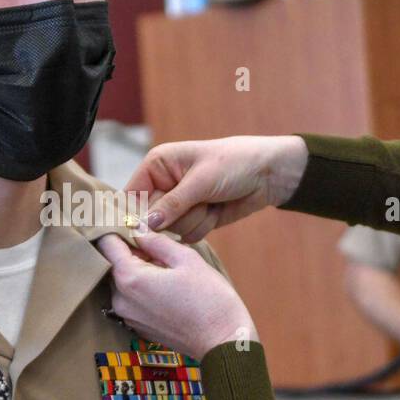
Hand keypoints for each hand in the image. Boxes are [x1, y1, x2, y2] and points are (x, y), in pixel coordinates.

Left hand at [96, 231, 256, 359]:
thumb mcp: (186, 259)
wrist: (223, 342)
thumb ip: (156, 241)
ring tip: (164, 265)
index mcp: (130, 278)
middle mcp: (120, 300)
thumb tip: (137, 227)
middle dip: (129, 250)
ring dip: (136, 269)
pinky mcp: (137, 327)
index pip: (106, 244)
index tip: (128, 220)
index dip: (116, 228)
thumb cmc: (210, 299)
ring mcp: (127, 317)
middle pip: (112, 263)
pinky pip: (131, 300)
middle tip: (154, 241)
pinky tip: (166, 286)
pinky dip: (142, 288)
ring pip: (122, 282)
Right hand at [126, 135, 307, 242]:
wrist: (269, 174)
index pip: (131, 196)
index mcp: (156, 165)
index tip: (149, 226)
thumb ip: (171, 204)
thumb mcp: (201, 180)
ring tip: (211, 202)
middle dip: (175, 216)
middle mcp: (162, 185)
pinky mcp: (193, 219)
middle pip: (149, 219)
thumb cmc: (234, 163)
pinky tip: (216, 210)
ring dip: (193, 221)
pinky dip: (203, 226)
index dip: (135, 214)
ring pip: (170, 230)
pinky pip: (187, 235)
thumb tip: (145, 226)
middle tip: (199, 201)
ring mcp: (178, 204)